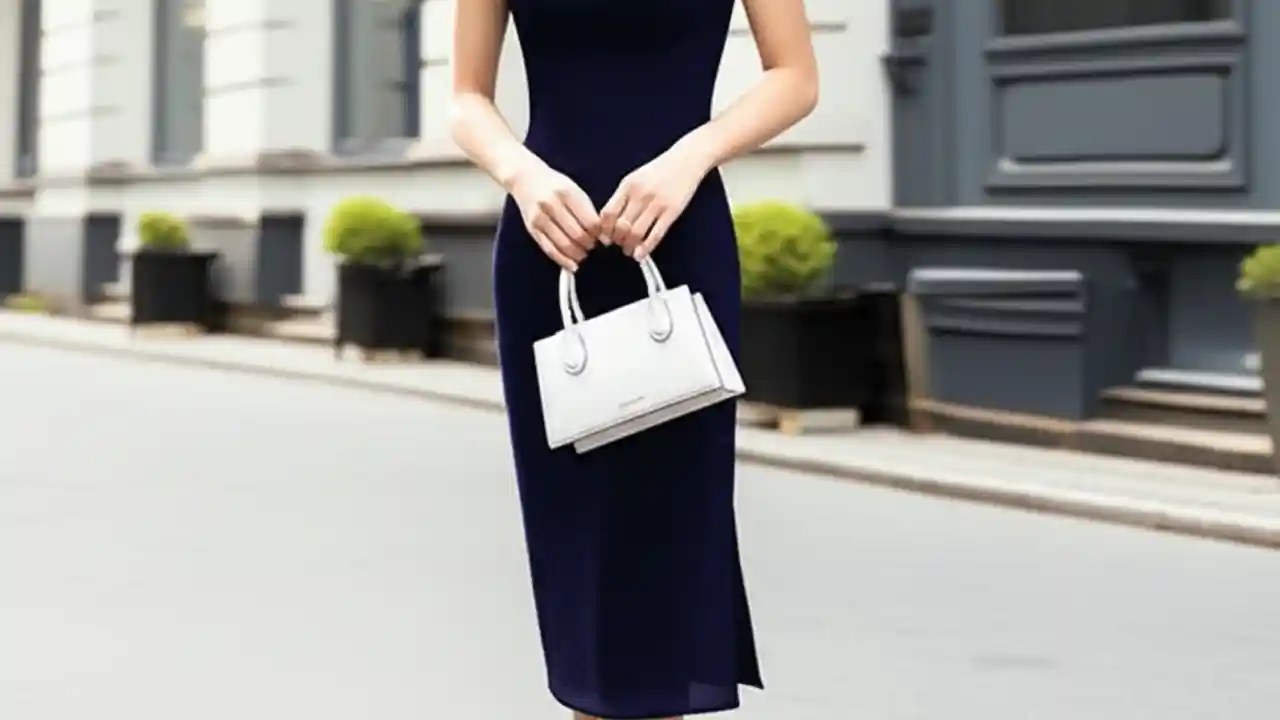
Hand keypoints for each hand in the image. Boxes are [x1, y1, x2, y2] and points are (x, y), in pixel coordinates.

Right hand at [509, 162, 600, 270]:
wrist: (526, 178)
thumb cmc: (554, 185)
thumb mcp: (574, 190)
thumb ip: (587, 210)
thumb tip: (601, 234)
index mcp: (567, 193)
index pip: (589, 221)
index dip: (599, 234)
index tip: (603, 239)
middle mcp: (552, 205)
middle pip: (577, 234)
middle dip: (589, 245)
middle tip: (593, 247)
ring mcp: (540, 218)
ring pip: (564, 244)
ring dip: (578, 254)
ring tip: (584, 255)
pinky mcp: (532, 229)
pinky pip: (549, 249)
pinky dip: (563, 260)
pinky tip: (572, 265)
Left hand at [600, 140, 711, 259]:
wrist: (687, 160)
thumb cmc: (660, 170)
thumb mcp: (635, 178)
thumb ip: (622, 197)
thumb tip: (610, 221)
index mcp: (628, 185)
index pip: (608, 213)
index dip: (604, 230)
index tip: (605, 238)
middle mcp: (640, 194)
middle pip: (620, 226)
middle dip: (616, 241)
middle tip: (618, 245)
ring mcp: (657, 203)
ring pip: (636, 233)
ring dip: (629, 246)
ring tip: (629, 251)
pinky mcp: (672, 212)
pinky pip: (656, 235)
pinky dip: (646, 248)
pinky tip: (641, 255)